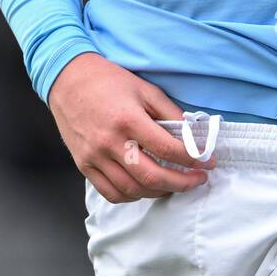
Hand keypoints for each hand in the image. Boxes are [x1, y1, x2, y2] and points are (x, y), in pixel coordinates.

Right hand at [47, 52, 216, 202]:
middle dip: (181, 183)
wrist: (68, 79)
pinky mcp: (84, 165)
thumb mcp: (145, 89)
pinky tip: (145, 188)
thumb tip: (192, 136)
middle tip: (197, 181)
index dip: (192, 160)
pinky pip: (110, 193)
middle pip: (151, 176)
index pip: (167, 149)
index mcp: (128, 119)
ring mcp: (95, 157)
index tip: (208, 163)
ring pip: (132, 189)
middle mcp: (110, 142)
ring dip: (159, 192)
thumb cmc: (109, 81)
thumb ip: (170, 113)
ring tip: (174, 184)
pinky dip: (131, 196)